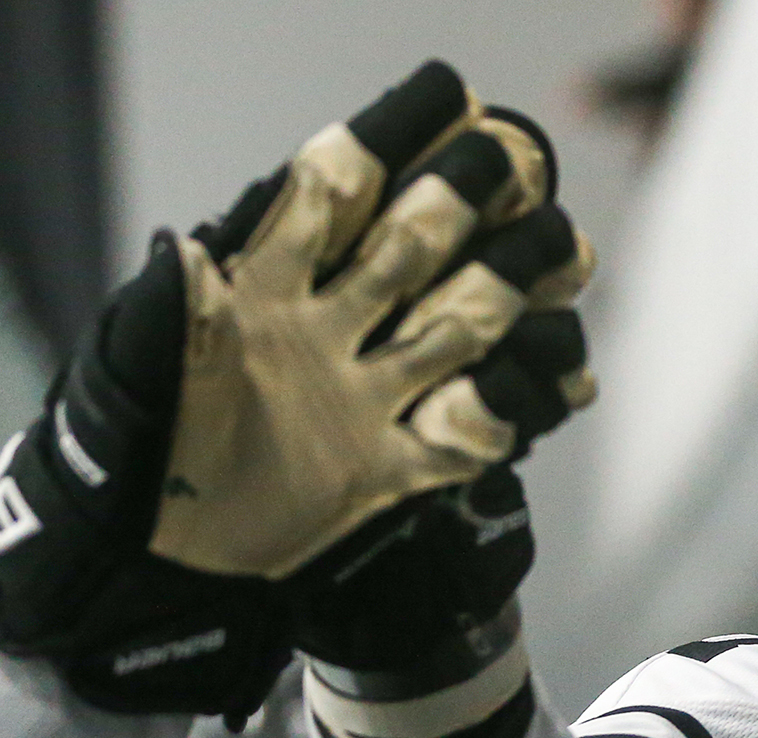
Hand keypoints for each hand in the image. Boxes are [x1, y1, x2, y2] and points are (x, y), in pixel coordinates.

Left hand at [0, 61, 590, 719]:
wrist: (165, 555)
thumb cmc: (140, 447)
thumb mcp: (137, 373)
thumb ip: (170, 313)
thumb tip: (188, 253)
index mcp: (268, 285)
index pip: (335, 196)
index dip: (387, 142)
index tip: (447, 99)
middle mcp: (336, 326)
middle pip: (417, 248)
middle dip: (468, 203)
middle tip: (513, 167)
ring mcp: (377, 391)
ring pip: (463, 325)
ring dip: (511, 288)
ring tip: (559, 253)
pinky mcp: (402, 462)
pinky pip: (475, 430)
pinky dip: (519, 406)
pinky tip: (558, 383)